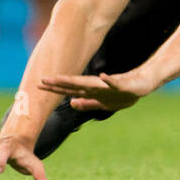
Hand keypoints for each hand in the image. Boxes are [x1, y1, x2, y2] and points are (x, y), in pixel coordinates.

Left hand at [38, 70, 155, 111]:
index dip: (54, 88)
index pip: (69, 88)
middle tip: (41, 80)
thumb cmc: (122, 93)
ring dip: (77, 81)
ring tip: (64, 78)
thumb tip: (72, 102)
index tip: (38, 85)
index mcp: (91, 90)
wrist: (141, 84)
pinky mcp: (122, 84)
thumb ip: (88, 103)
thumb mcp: (102, 102)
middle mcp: (96, 86)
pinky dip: (109, 80)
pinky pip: (115, 82)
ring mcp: (107, 85)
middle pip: (74, 84)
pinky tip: (105, 77)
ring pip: (89, 82)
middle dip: (58, 83)